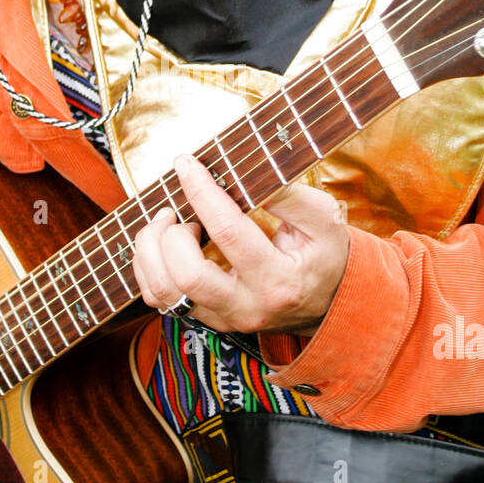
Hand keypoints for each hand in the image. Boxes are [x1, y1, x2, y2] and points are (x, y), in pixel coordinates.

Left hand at [133, 154, 349, 334]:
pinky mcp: (209, 319)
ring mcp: (225, 318)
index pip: (228, 232)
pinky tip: (163, 245)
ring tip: (167, 225)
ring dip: (152, 251)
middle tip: (177, 210)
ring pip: (165, 292)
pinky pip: (161, 300)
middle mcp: (248, 306)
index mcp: (279, 279)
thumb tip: (242, 171)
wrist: (333, 301)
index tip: (185, 163)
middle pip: (187, 276)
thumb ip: (286, 195)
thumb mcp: (322, 218)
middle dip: (170, 234)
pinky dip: (150, 268)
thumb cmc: (326, 254)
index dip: (201, 191)